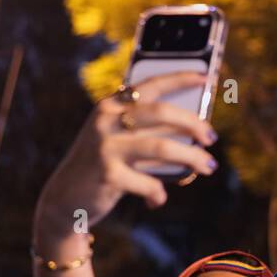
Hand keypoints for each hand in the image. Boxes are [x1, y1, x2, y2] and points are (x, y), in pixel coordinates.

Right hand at [34, 72, 217, 240]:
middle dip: (193, 124)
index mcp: (111, 106)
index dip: (180, 78)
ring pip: (162, 147)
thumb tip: (197, 131)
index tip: (206, 77)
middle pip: (162, 112)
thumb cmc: (105, 165)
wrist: (65, 198)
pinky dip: (158, 192)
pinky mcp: (107, 174)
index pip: (150, 84)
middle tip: (211, 138)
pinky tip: (157, 199)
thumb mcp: (121, 141)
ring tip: (208, 167)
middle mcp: (106, 121)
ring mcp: (105, 146)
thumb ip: (150, 132)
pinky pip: (150, 183)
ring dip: (192, 157)